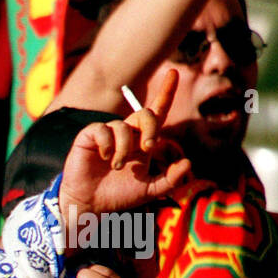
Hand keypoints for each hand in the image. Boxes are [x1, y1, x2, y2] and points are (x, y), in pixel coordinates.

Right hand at [60, 69, 191, 218]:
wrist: (90, 205)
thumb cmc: (118, 196)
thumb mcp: (150, 190)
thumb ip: (170, 179)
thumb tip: (187, 162)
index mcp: (142, 142)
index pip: (157, 113)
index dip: (166, 92)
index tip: (173, 72)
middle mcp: (127, 134)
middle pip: (145, 114)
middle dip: (150, 128)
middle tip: (147, 147)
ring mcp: (108, 134)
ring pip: (124, 126)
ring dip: (124, 148)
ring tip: (115, 166)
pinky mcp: (89, 136)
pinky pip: (103, 129)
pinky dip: (107, 144)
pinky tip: (103, 157)